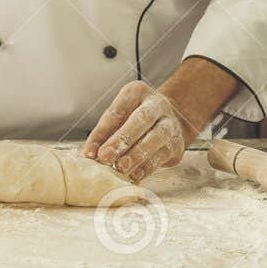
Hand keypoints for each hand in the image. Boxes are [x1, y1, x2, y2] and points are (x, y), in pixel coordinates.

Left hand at [82, 60, 237, 181]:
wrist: (169, 121)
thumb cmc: (135, 119)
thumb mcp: (119, 117)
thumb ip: (104, 133)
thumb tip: (89, 154)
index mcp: (137, 92)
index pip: (117, 111)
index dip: (102, 132)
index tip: (90, 152)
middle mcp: (157, 104)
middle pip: (141, 119)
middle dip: (122, 139)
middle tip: (105, 157)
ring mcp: (170, 124)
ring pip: (156, 137)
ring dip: (136, 155)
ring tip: (120, 168)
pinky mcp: (177, 145)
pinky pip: (162, 155)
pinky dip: (147, 167)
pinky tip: (134, 175)